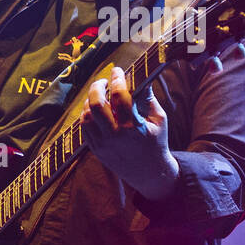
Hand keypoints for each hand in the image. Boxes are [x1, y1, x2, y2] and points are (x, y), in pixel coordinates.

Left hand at [82, 65, 178, 200]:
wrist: (149, 173)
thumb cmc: (156, 143)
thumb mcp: (159, 120)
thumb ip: (149, 99)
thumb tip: (142, 78)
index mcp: (133, 127)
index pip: (119, 96)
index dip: (117, 79)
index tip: (117, 70)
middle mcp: (115, 136)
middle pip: (95, 104)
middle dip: (97, 87)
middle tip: (104, 81)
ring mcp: (102, 144)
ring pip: (85, 116)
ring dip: (90, 101)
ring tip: (100, 96)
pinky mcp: (96, 150)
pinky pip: (84, 128)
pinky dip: (87, 115)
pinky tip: (96, 110)